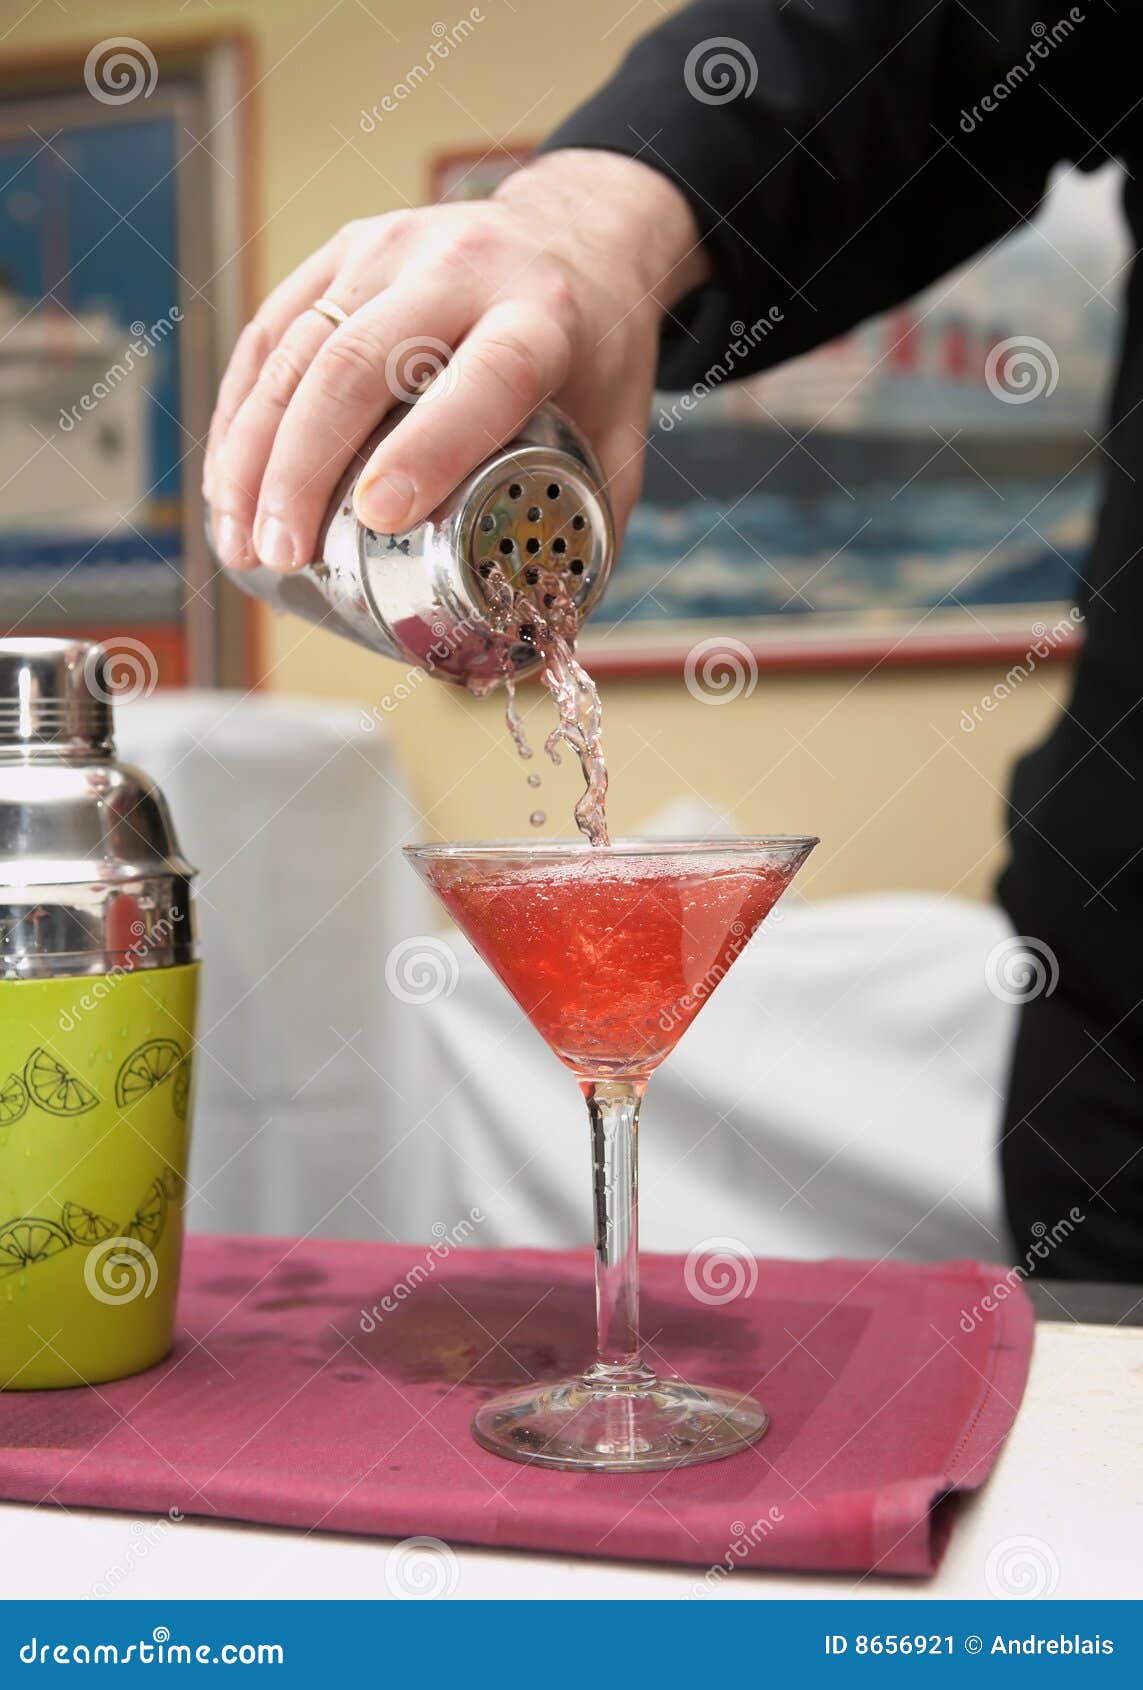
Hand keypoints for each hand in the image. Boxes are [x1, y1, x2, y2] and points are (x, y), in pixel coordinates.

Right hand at [203, 149, 707, 571]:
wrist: (576, 232)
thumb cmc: (593, 351)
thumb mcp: (619, 430)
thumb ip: (594, 530)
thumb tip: (546, 644)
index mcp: (543, 317)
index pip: (483, 377)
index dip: (428, 447)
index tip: (377, 516)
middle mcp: (462, 268)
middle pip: (359, 362)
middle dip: (305, 468)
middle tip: (284, 554)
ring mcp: (392, 249)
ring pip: (298, 348)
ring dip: (254, 451)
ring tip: (243, 540)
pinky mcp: (343, 250)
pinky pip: (270, 331)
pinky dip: (239, 413)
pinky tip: (228, 481)